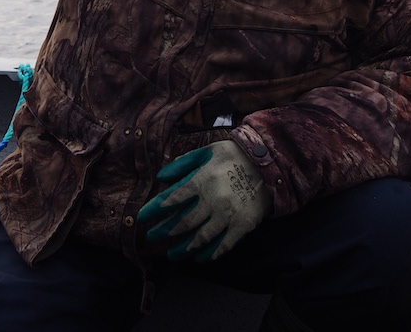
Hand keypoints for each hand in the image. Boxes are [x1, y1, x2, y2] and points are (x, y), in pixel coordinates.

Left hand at [138, 140, 270, 261]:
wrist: (268, 163)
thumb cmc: (233, 155)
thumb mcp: (206, 151)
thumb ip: (182, 163)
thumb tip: (161, 176)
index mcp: (201, 180)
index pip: (172, 198)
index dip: (155, 209)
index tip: (142, 218)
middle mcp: (212, 200)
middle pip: (183, 221)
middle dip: (164, 232)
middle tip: (152, 238)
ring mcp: (228, 215)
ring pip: (201, 237)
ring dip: (184, 248)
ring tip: (172, 254)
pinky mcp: (243, 225)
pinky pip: (224, 244)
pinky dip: (211, 254)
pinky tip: (200, 258)